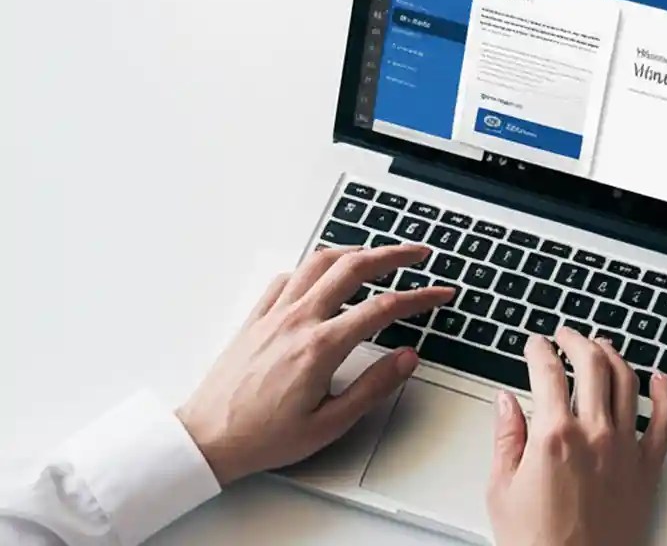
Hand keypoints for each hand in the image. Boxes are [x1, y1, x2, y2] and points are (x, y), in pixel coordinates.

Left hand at [177, 244, 451, 484]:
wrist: (206, 439)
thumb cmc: (262, 437)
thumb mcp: (329, 424)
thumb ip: (373, 387)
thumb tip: (406, 359)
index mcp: (320, 348)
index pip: (383, 308)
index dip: (419, 297)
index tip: (439, 293)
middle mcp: (297, 321)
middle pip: (353, 268)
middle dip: (393, 254)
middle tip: (417, 253)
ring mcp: (274, 315)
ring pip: (319, 262)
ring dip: (354, 250)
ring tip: (376, 252)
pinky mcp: (256, 317)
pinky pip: (287, 277)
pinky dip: (312, 266)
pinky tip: (322, 273)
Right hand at [486, 327, 666, 545]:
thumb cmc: (537, 544)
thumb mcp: (501, 489)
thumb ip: (506, 437)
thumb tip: (505, 403)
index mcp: (554, 436)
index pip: (547, 371)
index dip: (539, 349)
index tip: (535, 344)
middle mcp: (594, 434)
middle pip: (592, 364)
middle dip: (577, 340)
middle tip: (567, 335)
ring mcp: (625, 448)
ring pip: (628, 382)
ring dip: (614, 355)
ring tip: (602, 347)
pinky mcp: (647, 469)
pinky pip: (665, 421)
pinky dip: (664, 394)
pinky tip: (658, 379)